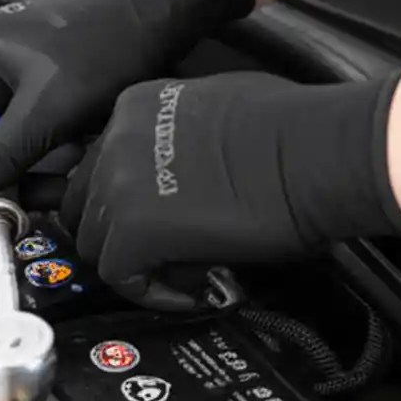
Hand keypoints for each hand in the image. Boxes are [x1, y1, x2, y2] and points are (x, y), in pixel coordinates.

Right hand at [0, 0, 255, 216]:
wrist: (161, 19)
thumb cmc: (107, 52)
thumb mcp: (46, 113)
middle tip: (19, 198)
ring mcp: (15, 69)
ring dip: (22, 165)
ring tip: (58, 178)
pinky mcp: (44, 82)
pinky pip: (27, 128)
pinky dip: (44, 151)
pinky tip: (74, 156)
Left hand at [60, 72, 400, 308]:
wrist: (315, 152)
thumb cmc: (293, 127)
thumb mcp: (216, 110)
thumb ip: (181, 138)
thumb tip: (188, 172)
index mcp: (134, 108)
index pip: (100, 166)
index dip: (123, 203)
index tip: (157, 222)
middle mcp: (115, 140)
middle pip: (85, 205)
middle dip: (116, 235)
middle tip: (160, 255)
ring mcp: (117, 185)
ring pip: (96, 244)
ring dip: (135, 265)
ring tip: (184, 273)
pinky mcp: (132, 229)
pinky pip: (119, 276)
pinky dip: (150, 292)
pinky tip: (191, 289)